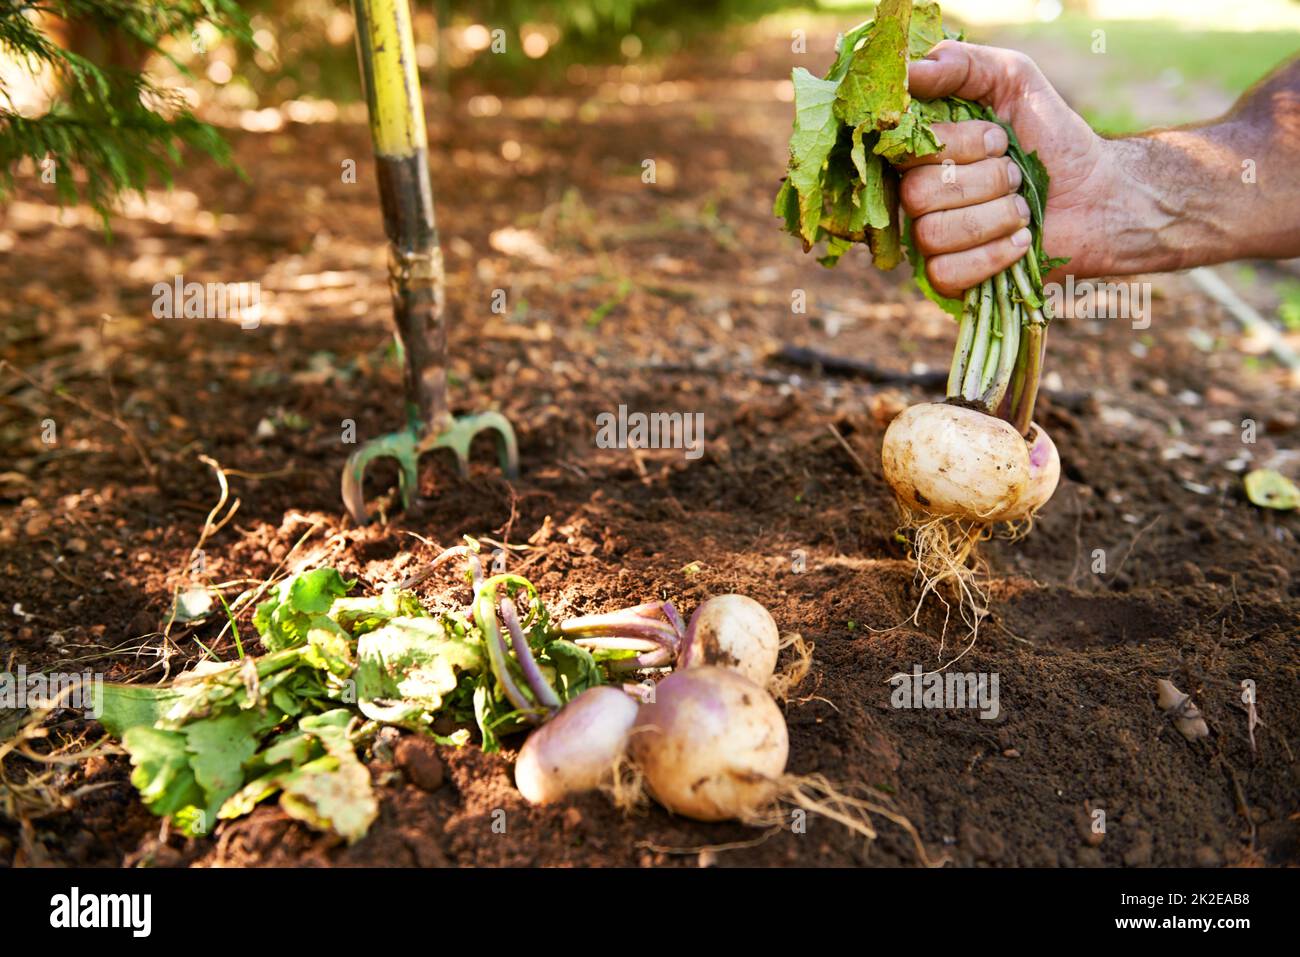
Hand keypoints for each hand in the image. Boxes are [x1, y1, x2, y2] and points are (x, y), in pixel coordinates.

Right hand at [900, 40, 1111, 295]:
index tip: (999, 139)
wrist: (1099, 196)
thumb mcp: (1016, 81)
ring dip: (994, 218)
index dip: (956, 146)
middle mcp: (920, 196)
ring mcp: (931, 241)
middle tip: (1017, 177)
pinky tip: (1021, 242)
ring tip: (1025, 210)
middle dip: (984, 182)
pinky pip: (946, 273)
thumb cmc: (1054, 139)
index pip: (905, 152)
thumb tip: (910, 71)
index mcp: (926, 152)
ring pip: (933, 235)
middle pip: (918, 195)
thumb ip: (964, 65)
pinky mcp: (951, 280)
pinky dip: (991, 256)